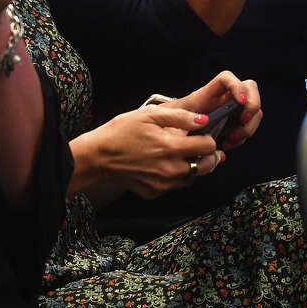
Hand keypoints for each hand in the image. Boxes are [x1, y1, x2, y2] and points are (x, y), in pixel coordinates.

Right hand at [85, 105, 221, 198]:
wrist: (98, 156)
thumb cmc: (121, 132)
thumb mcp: (149, 115)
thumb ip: (179, 117)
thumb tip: (202, 120)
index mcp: (171, 147)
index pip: (208, 146)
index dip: (208, 138)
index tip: (202, 134)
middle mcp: (171, 169)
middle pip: (206, 166)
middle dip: (207, 156)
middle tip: (200, 147)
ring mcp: (163, 184)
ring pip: (192, 178)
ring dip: (193, 167)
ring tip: (181, 155)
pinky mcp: (154, 193)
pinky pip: (174, 186)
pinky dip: (175, 177)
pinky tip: (165, 165)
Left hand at [167, 70, 262, 150]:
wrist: (168, 135)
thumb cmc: (169, 123)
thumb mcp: (172, 118)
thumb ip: (182, 118)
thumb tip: (201, 121)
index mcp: (207, 94)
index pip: (226, 78)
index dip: (237, 86)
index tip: (240, 102)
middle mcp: (222, 98)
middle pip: (249, 89)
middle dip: (252, 105)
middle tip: (243, 121)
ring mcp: (230, 110)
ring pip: (253, 110)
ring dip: (248, 126)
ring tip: (232, 139)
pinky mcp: (234, 124)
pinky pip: (247, 126)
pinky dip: (243, 136)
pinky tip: (228, 144)